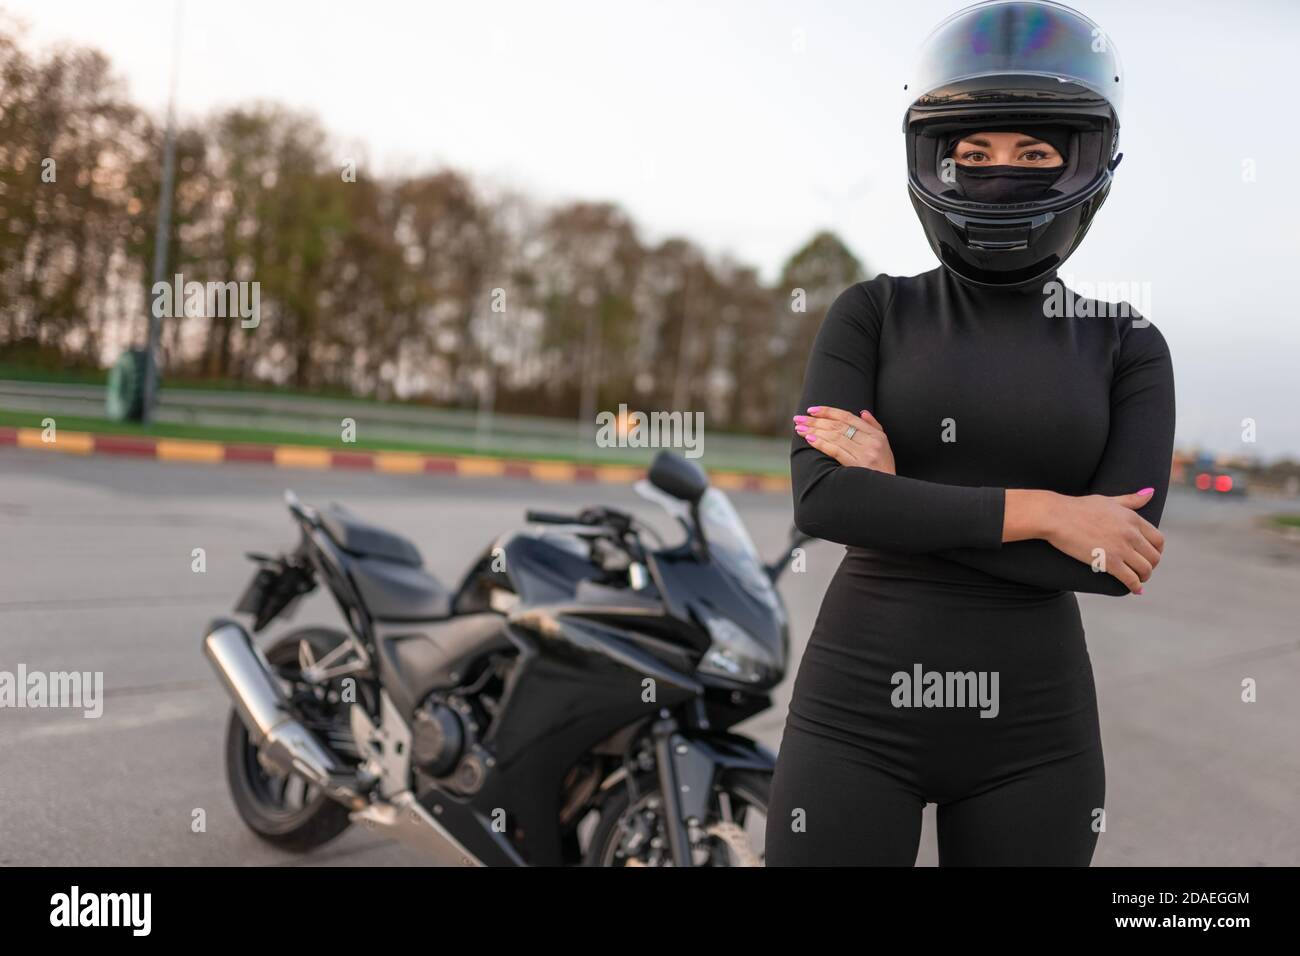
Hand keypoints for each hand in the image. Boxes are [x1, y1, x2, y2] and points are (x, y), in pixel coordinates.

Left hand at [794, 406, 895, 474]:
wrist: (888, 492)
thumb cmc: (884, 470)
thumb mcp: (884, 446)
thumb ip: (874, 427)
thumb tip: (862, 412)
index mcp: (876, 435)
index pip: (848, 417)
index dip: (828, 412)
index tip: (811, 410)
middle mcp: (870, 442)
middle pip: (838, 426)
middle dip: (815, 421)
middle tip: (798, 419)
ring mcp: (864, 454)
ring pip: (835, 436)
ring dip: (814, 431)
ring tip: (799, 428)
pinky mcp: (857, 466)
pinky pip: (836, 451)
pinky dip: (821, 443)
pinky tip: (809, 439)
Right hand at [1034, 488, 1164, 593]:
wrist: (1056, 516)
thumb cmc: (1077, 507)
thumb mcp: (1108, 500)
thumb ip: (1131, 499)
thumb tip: (1150, 492)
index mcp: (1133, 518)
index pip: (1158, 539)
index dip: (1156, 551)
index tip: (1149, 555)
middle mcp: (1131, 534)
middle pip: (1154, 556)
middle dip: (1151, 565)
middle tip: (1142, 569)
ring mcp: (1121, 548)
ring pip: (1145, 569)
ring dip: (1143, 577)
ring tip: (1137, 579)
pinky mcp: (1109, 562)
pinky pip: (1130, 579)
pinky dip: (1135, 586)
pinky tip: (1134, 589)